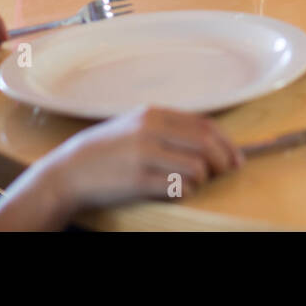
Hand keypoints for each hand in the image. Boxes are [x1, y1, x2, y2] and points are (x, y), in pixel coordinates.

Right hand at [47, 106, 242, 214]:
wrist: (69, 171)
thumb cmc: (106, 150)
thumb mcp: (135, 125)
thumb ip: (168, 127)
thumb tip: (208, 138)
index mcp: (153, 114)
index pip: (205, 125)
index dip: (226, 143)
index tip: (236, 158)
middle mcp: (150, 130)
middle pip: (206, 143)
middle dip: (223, 161)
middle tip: (228, 173)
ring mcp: (144, 155)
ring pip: (196, 166)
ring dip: (202, 178)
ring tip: (194, 182)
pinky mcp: (137, 180)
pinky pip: (178, 186)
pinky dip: (186, 191)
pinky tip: (179, 191)